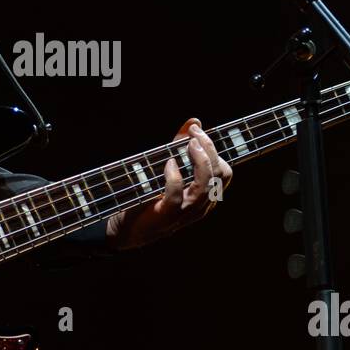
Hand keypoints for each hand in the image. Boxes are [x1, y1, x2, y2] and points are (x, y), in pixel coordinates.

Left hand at [105, 118, 231, 250]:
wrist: (125, 229)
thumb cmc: (148, 196)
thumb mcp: (168, 166)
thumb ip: (180, 145)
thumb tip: (194, 121)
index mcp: (204, 195)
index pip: (225, 173)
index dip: (214, 149)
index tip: (195, 132)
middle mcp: (200, 205)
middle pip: (218, 175)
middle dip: (209, 149)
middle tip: (193, 133)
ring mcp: (185, 213)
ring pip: (205, 186)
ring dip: (199, 161)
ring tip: (188, 144)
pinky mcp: (166, 216)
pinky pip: (177, 195)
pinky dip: (174, 176)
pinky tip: (168, 164)